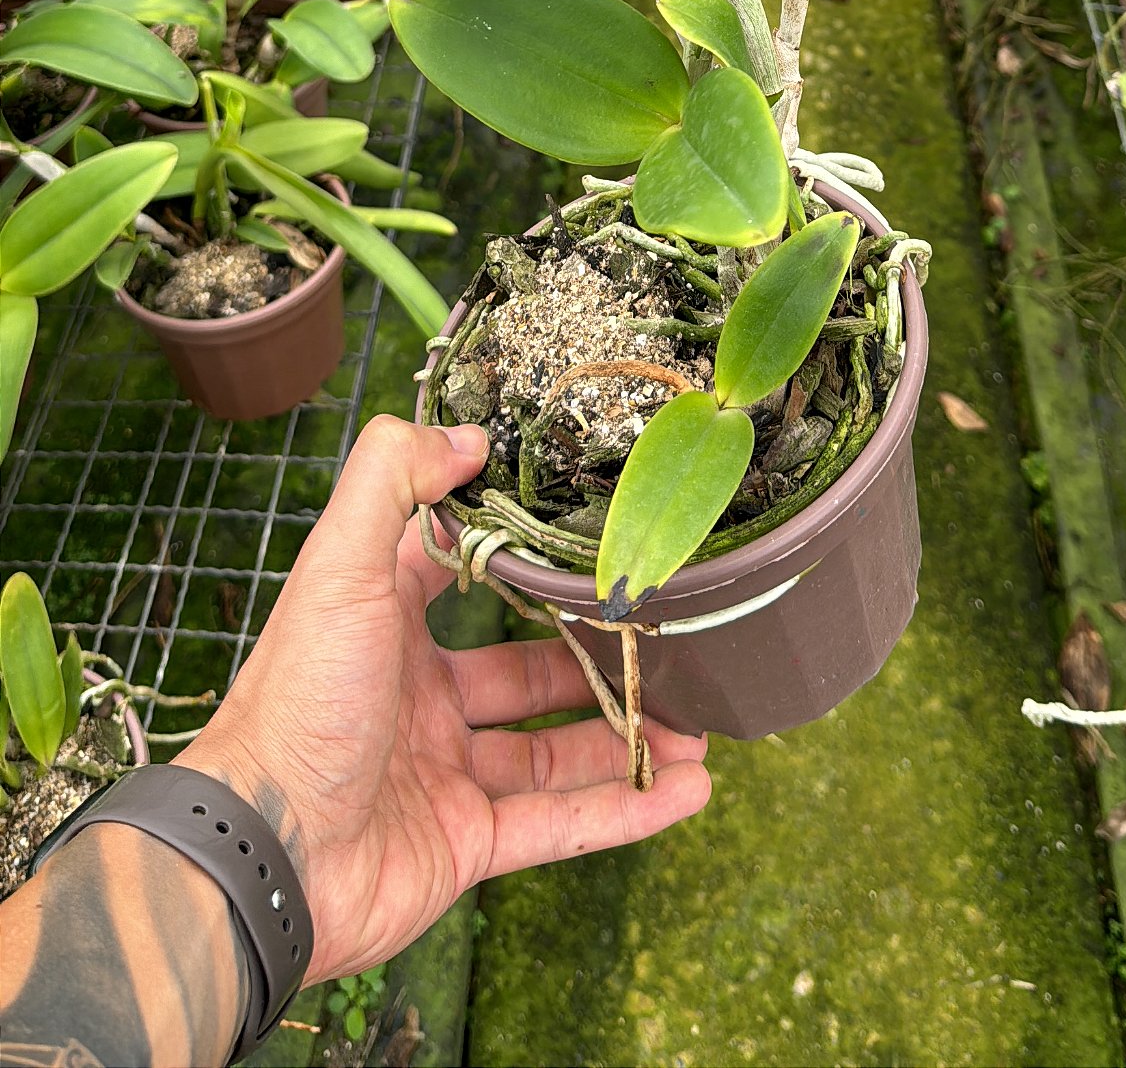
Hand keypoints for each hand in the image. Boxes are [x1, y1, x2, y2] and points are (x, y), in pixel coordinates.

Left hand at [181, 415, 709, 981]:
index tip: (592, 527)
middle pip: (529, 671)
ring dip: (627, 737)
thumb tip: (469, 436)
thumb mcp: (337, 568)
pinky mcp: (466, 848)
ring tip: (702, 724)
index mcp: (387, 629)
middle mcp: (421, 700)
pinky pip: (560, 825)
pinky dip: (625, 812)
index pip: (465, 576)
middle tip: (671, 639)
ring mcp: (446, 776)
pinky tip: (688, 791)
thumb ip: (392, 482)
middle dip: (599, 659)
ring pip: (556, 752)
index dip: (522, 552)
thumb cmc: (296, 701)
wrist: (260, 854)